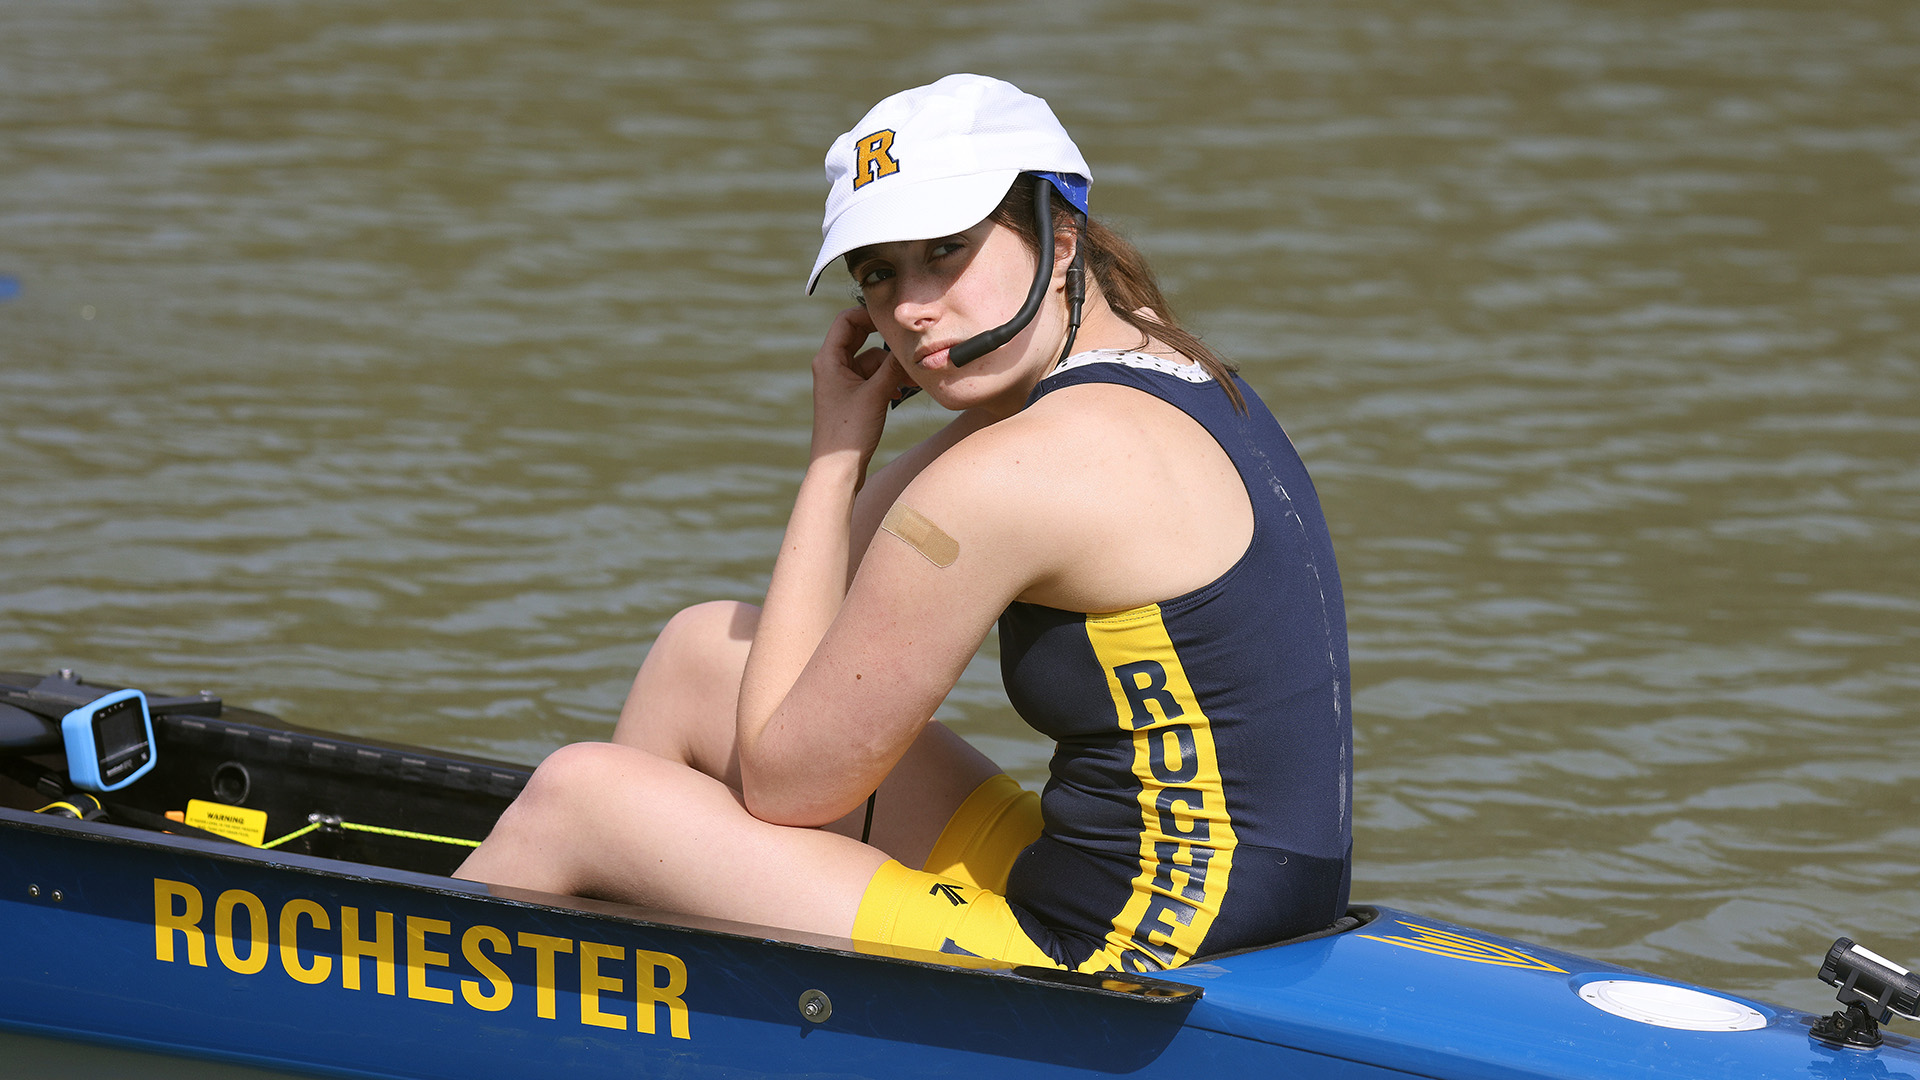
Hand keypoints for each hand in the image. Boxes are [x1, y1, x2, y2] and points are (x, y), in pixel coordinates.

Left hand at [809, 307, 912, 468]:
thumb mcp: (875, 394)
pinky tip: (903, 390)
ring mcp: (841, 381)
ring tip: (913, 377)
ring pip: (871, 360)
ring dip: (891, 366)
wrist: (837, 469)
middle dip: (886, 342)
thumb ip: (892, 366)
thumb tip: (909, 344)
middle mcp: (832, 366)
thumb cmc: (849, 433)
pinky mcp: (851, 396)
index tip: (894, 319)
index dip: (870, 315)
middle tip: (909, 343)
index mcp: (828, 360)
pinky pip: (873, 377)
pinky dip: (888, 380)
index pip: (847, 320)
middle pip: (861, 338)